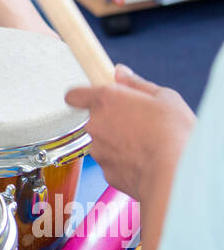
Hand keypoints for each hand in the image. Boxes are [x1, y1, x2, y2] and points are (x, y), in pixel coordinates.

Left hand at [65, 64, 194, 201]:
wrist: (175, 176)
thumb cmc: (173, 133)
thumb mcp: (164, 97)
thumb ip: (136, 84)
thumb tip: (120, 72)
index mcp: (105, 100)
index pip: (74, 95)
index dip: (82, 96)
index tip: (95, 98)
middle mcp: (95, 125)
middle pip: (92, 120)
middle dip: (109, 121)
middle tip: (137, 122)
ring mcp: (99, 151)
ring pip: (103, 143)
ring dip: (117, 142)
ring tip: (147, 144)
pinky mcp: (107, 174)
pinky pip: (113, 163)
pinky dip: (125, 162)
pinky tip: (146, 162)